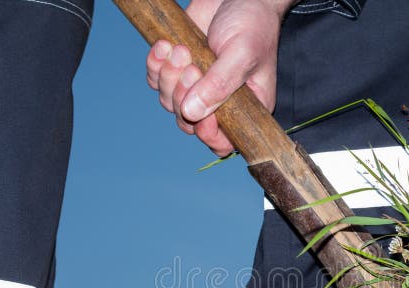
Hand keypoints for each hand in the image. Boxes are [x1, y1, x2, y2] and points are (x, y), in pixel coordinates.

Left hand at [146, 0, 294, 156]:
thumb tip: (192, 113)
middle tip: (191, 66)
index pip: (222, 142)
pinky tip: (164, 45)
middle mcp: (220, 102)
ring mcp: (197, 86)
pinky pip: (156, 80)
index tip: (198, 111)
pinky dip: (155, 65)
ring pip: (169, 102)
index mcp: (246, 108)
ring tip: (180, 49)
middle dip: (182, 97)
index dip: (206, 133)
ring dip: (168, 78)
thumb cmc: (253, 23)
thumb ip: (219, 85)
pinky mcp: (179, 68)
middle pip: (189, 123)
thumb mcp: (242, 55)